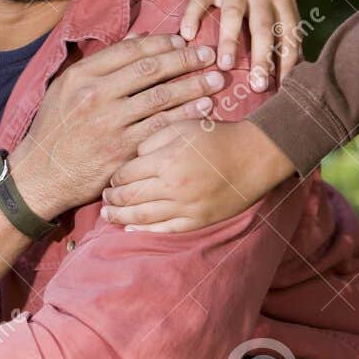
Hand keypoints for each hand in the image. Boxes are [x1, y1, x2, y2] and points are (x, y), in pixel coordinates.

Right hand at [13, 33, 225, 218]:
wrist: (42, 174)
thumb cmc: (57, 128)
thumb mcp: (67, 88)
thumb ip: (102, 63)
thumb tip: (138, 37)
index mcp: (82, 75)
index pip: (130, 51)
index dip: (161, 43)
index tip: (182, 41)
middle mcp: (95, 95)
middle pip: (150, 69)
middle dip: (185, 59)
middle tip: (209, 53)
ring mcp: (110, 123)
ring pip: (161, 97)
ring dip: (193, 86)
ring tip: (216, 79)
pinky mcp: (122, 149)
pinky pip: (161, 128)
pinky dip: (186, 115)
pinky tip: (204, 108)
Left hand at [100, 119, 294, 232]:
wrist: (254, 156)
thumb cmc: (217, 137)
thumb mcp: (182, 127)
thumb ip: (153, 141)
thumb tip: (132, 159)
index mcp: (166, 161)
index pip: (127, 174)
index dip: (114, 178)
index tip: (110, 179)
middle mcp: (172, 187)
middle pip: (130, 197)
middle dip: (113, 200)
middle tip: (104, 200)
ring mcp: (185, 207)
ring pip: (143, 217)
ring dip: (122, 218)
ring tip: (108, 217)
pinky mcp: (198, 220)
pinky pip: (165, 230)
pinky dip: (145, 232)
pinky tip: (131, 230)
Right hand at [181, 0, 299, 88]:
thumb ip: (286, 20)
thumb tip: (295, 60)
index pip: (289, 31)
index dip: (289, 59)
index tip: (286, 86)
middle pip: (264, 27)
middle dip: (263, 58)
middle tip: (259, 86)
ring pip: (233, 14)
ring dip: (229, 40)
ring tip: (225, 65)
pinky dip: (192, 16)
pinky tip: (187, 35)